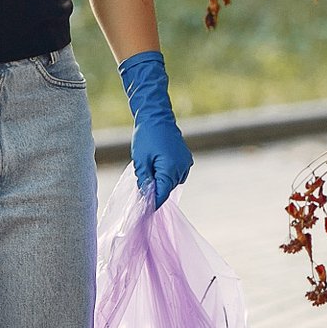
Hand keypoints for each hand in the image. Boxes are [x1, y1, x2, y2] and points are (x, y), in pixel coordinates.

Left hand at [117, 50, 192, 208]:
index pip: (163, 194)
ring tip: (149, 171)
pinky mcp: (186, 157)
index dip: (153, 203)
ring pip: (173, 182)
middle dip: (156, 190)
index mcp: (171, 168)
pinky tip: (158, 166)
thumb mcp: (140, 160)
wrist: (156, 114)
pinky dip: (168, 174)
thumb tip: (146, 197)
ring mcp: (186, 162)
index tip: (144, 212)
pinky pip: (177, 173)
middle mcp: (182, 167)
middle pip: (168, 188)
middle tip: (142, 188)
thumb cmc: (146, 136)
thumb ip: (144, 180)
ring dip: (162, 182)